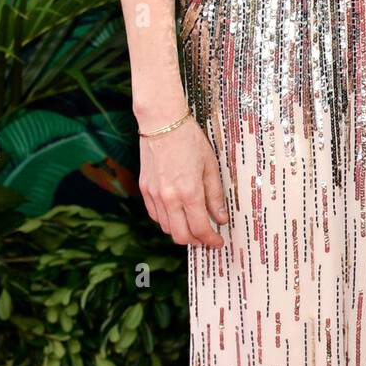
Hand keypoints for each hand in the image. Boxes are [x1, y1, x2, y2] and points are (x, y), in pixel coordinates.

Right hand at [139, 115, 228, 246]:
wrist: (162, 122)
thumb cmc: (190, 140)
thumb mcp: (210, 165)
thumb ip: (215, 195)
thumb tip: (221, 218)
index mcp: (189, 192)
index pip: (200, 228)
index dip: (211, 240)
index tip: (218, 242)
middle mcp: (169, 198)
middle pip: (181, 236)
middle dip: (196, 241)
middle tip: (207, 238)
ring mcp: (154, 195)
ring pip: (167, 228)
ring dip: (181, 231)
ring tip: (193, 224)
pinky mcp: (145, 189)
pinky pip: (155, 215)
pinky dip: (167, 220)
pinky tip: (177, 213)